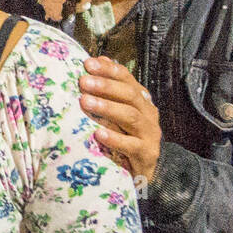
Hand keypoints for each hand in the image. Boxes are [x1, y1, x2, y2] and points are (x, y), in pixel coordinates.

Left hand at [78, 56, 161, 188]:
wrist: (144, 172)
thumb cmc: (125, 138)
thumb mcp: (117, 114)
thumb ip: (109, 92)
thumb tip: (95, 60)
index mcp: (141, 100)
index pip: (127, 79)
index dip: (108, 70)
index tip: (87, 64)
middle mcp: (148, 114)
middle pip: (129, 95)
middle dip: (105, 86)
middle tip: (83, 82)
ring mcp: (150, 134)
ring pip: (130, 117)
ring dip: (107, 108)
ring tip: (85, 102)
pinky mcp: (147, 154)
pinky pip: (131, 145)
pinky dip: (114, 139)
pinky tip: (97, 134)